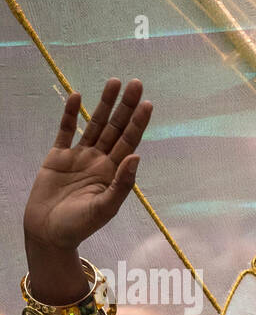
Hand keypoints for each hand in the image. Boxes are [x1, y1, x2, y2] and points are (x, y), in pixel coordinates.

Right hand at [23, 79, 152, 249]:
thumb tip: (136, 156)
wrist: (48, 232)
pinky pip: (65, 131)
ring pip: (94, 124)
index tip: (148, 103)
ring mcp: (79, 157)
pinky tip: (77, 97)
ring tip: (114, 82)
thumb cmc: (79, 226)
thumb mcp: (105, 207)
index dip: (138, 123)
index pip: (130, 142)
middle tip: (136, 83)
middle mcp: (99, 161)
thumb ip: (121, 183)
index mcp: (113, 173)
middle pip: (115, 127)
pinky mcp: (57, 157)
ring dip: (103, 104)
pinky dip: (70, 114)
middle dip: (125, 106)